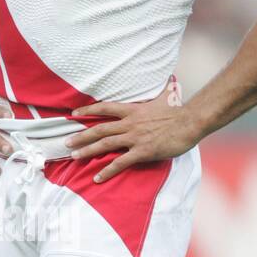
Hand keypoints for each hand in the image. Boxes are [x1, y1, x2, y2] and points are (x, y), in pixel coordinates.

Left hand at [66, 83, 201, 182]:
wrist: (190, 122)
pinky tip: (97, 178)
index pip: (105, 108)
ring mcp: (135, 138)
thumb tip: (171, 78)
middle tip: (66, 143)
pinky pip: (121, 162)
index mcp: (133, 111)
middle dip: (81, 136)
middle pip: (100, 129)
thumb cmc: (180, 110)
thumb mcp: (169, 96)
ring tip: (74, 157)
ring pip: (105, 144)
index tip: (73, 114)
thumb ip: (166, 88)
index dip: (87, 111)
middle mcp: (130, 124)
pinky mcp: (142, 151)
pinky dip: (107, 170)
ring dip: (88, 151)